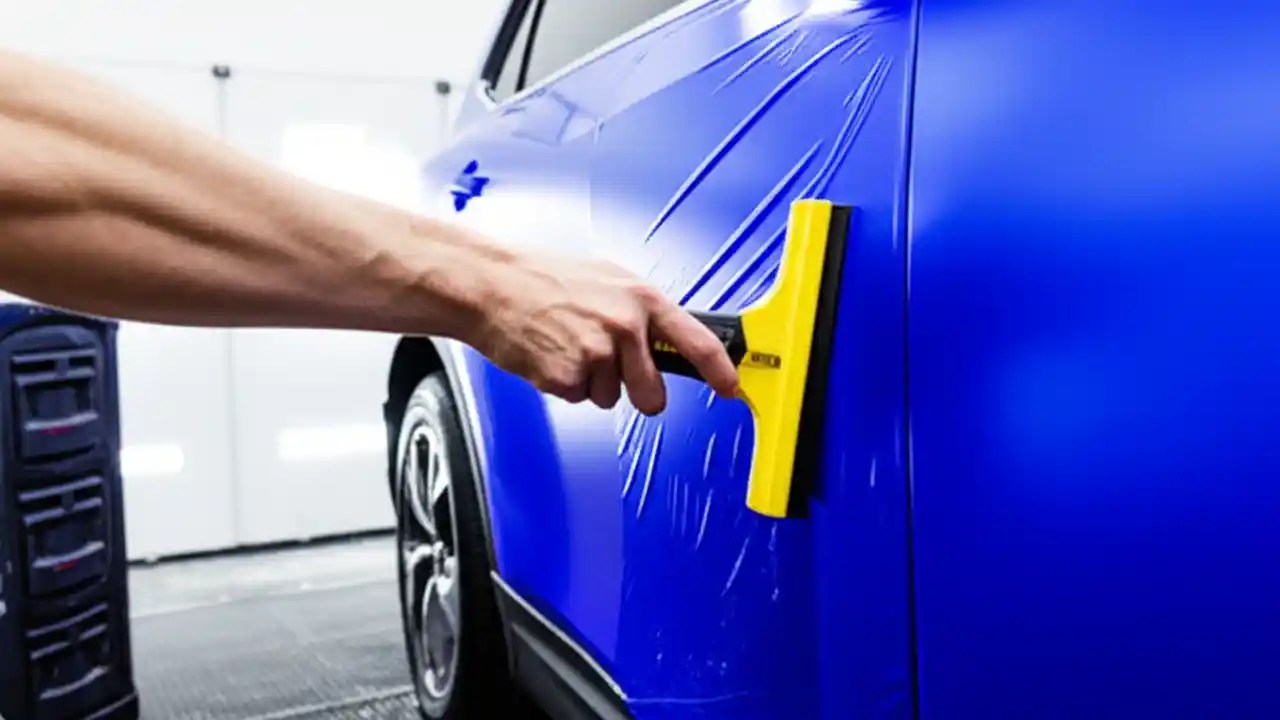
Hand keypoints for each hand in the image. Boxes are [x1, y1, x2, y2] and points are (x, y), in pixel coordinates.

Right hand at [467, 249, 738, 413]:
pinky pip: (578, 398)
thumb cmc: (546, 279)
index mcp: (642, 300)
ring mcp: (596, 355)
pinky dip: (564, 384)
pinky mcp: (567, 377)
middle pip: (653, 395)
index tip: (731, 389)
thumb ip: (642, 311)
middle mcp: (625, 327)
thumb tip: (672, 339)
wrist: (492, 285)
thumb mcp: (607, 280)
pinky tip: (549, 353)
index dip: (720, 371)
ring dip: (590, 382)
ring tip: (566, 344)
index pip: (697, 342)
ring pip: (610, 398)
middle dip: (638, 394)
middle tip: (611, 370)